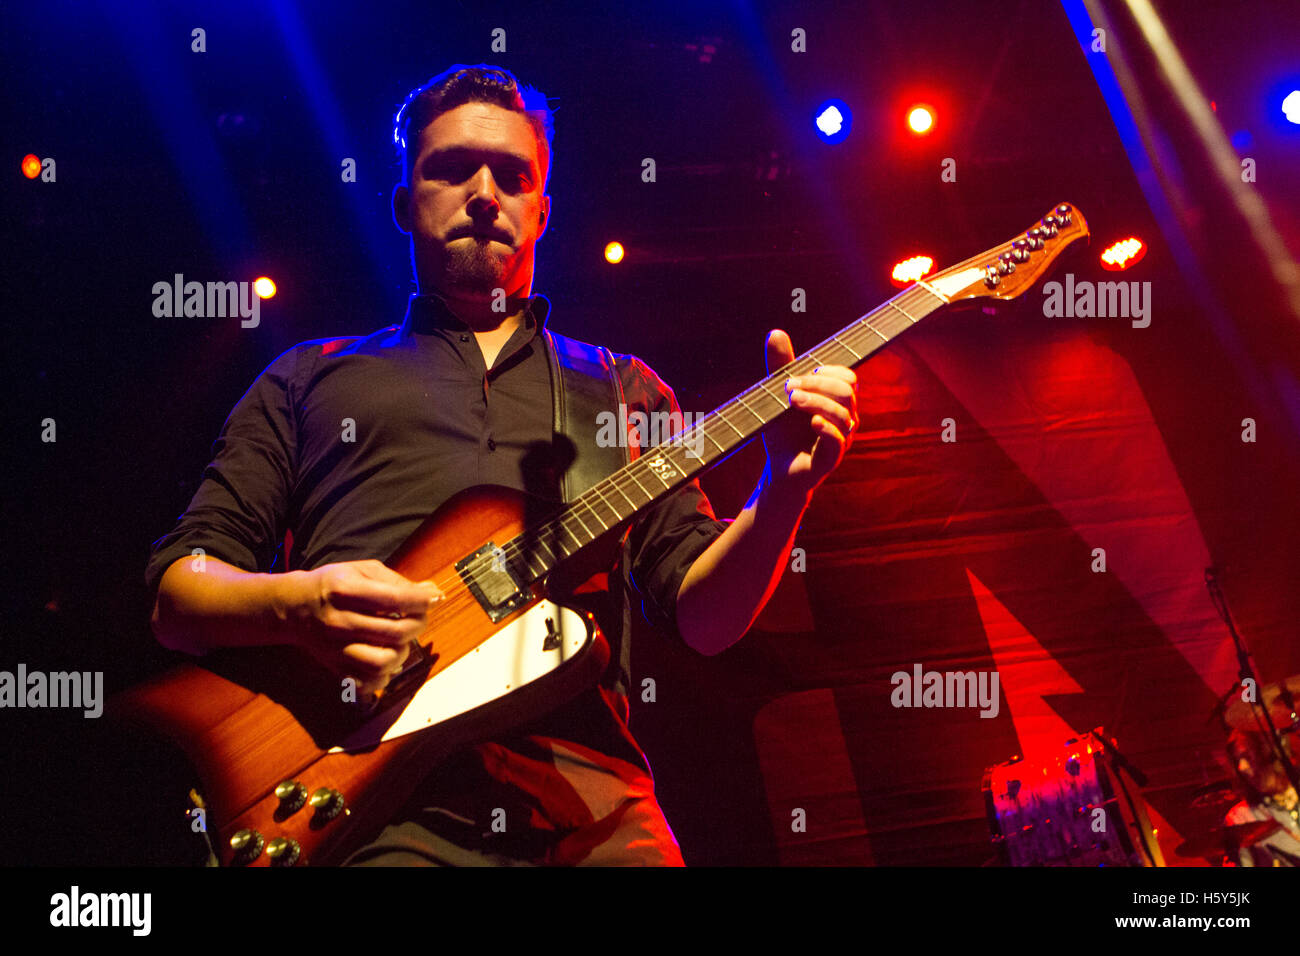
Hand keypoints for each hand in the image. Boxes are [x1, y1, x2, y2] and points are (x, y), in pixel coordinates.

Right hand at [278, 559, 443, 694]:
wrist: (294, 607)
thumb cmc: (333, 585)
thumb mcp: (361, 570)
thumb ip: (397, 581)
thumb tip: (431, 591)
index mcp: (345, 591)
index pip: (393, 599)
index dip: (421, 600)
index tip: (435, 598)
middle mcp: (339, 621)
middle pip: (394, 632)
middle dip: (418, 624)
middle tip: (419, 617)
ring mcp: (335, 649)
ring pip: (383, 663)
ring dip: (402, 652)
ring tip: (400, 639)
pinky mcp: (335, 667)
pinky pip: (369, 682)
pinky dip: (385, 674)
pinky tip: (385, 656)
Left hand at [762, 329, 858, 497]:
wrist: (778, 470)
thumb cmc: (784, 432)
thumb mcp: (778, 395)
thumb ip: (781, 366)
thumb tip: (776, 332)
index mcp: (838, 402)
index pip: (848, 378)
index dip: (829, 371)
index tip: (805, 371)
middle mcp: (846, 419)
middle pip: (847, 392)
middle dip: (818, 385)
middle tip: (789, 387)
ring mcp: (842, 440)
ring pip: (844, 414)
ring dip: (816, 403)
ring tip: (791, 401)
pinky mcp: (831, 460)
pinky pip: (838, 442)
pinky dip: (827, 429)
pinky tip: (813, 422)